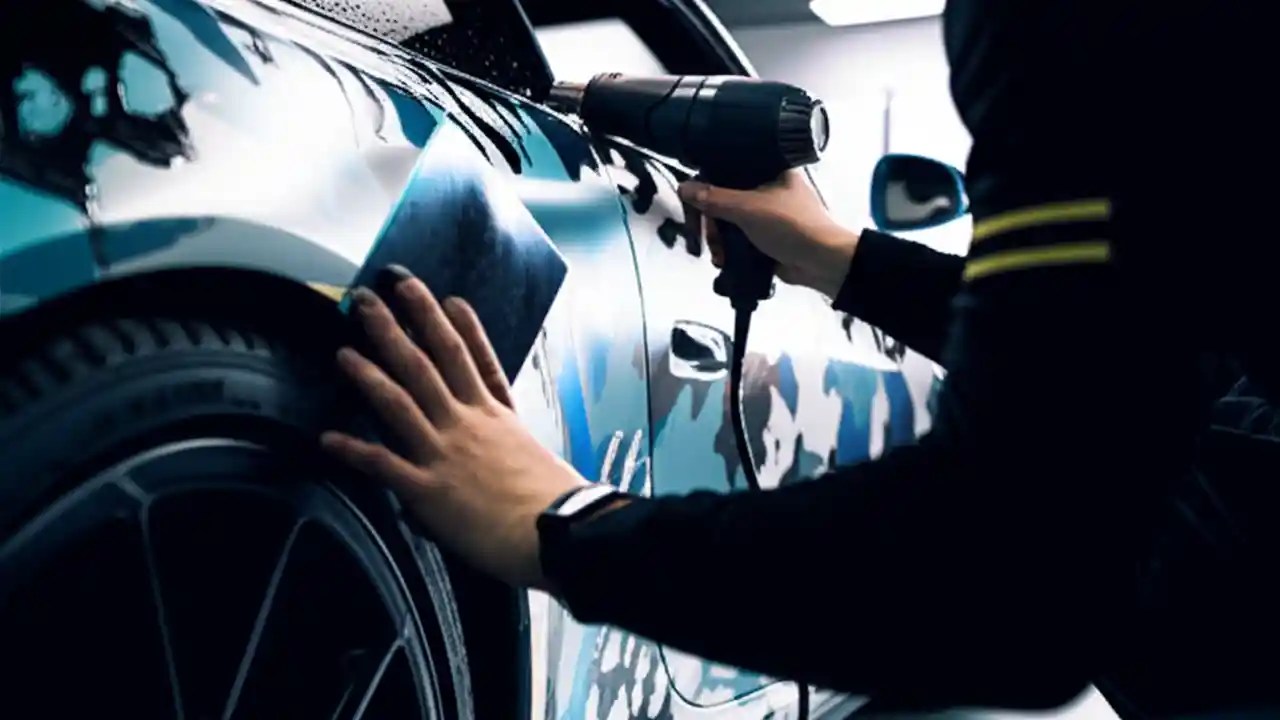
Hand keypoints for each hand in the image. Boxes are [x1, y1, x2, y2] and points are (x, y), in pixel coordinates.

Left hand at [320, 269, 590, 589]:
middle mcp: (468, 423)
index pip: (476, 360)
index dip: (462, 327)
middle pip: (428, 363)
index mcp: (498, 416)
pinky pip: (382, 464)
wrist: (555, 532)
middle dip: (397, 326)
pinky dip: (353, 451)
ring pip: (399, 401)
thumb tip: (497, 453)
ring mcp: (445, 451)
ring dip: (369, 374)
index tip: (446, 299)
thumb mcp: (536, 459)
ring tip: (343, 351)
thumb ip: (509, 448)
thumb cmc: (556, 502)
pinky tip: (327, 439)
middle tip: (371, 297)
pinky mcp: (427, 488)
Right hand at [679, 169, 858, 297]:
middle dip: (711, 223)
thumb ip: (714, 198)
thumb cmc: (792, 226)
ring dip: (718, 240)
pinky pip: (738, 238)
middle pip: (723, 199)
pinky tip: (724, 260)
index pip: (726, 170)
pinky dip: (729, 249)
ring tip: (719, 256)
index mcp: (769, 170)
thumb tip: (684, 187)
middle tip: (703, 238)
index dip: (706, 186)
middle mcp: (767, 188)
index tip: (692, 204)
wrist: (821, 263)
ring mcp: (766, 214)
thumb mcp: (748, 208)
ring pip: (729, 221)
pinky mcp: (766, 236)